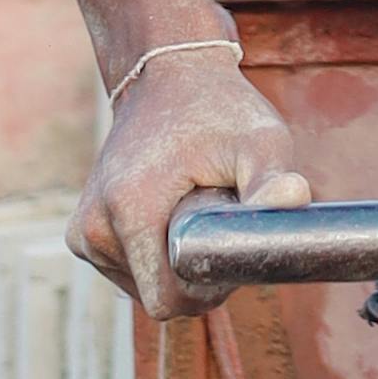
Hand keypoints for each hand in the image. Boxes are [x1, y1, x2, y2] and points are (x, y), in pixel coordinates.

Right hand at [72, 22, 309, 316]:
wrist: (167, 78)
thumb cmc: (219, 111)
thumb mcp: (259, 141)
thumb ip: (274, 179)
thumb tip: (295, 198)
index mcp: (130, 211)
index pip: (167, 300)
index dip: (208, 288)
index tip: (229, 246)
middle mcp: (94, 226)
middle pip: (155, 297)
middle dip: (193, 276)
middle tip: (217, 222)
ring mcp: (83, 232)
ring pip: (141, 288)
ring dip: (172, 264)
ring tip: (190, 210)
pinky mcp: (82, 233)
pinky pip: (127, 272)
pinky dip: (153, 256)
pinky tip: (168, 214)